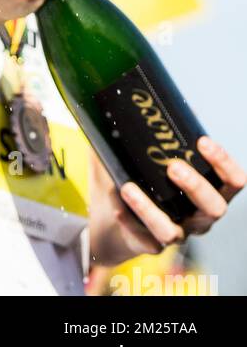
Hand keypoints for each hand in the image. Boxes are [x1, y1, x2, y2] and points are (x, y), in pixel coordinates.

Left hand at [115, 137, 244, 254]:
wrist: (113, 220)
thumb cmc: (138, 178)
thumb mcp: (142, 155)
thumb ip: (140, 133)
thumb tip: (126, 101)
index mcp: (207, 190)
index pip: (233, 181)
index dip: (225, 163)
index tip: (203, 141)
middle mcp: (198, 216)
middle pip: (214, 207)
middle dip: (196, 186)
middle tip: (173, 167)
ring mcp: (177, 233)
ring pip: (173, 232)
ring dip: (151, 209)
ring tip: (128, 187)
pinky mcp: (150, 245)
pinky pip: (141, 238)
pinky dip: (127, 219)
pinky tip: (115, 205)